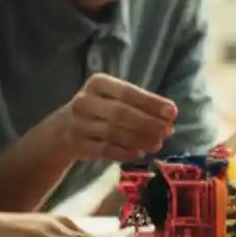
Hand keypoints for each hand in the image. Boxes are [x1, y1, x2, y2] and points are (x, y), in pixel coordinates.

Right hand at [49, 74, 176, 162]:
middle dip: (148, 123)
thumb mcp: (111, 97)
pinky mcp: (79, 146)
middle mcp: (85, 102)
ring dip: (140, 139)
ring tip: (158, 144)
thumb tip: (168, 115)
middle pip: (121, 113)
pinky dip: (125, 152)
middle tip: (168, 131)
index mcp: (97, 83)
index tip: (172, 112)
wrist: (62, 130)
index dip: (151, 103)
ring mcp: (80, 125)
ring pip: (114, 133)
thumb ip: (138, 103)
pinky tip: (139, 153)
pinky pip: (106, 150)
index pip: (128, 92)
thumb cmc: (98, 109)